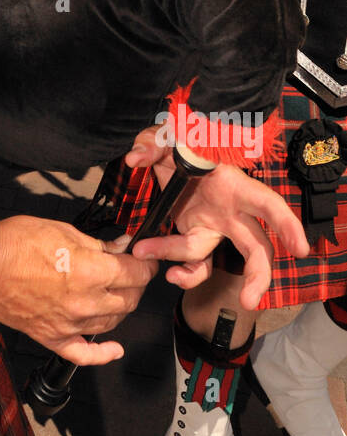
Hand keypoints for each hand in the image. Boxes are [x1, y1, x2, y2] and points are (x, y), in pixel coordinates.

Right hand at [0, 215, 156, 365]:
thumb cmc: (16, 243)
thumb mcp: (63, 231)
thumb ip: (97, 244)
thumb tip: (119, 248)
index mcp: (91, 272)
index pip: (135, 274)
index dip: (144, 265)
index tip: (144, 260)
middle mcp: (85, 303)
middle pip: (128, 300)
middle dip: (135, 285)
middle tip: (131, 273)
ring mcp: (69, 324)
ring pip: (112, 324)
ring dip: (120, 308)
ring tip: (118, 295)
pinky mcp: (52, 337)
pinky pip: (84, 354)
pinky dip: (103, 354)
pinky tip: (114, 349)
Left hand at [126, 128, 309, 308]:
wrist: (170, 151)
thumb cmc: (180, 141)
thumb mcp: (167, 135)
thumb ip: (153, 143)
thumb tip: (136, 158)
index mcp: (232, 184)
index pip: (266, 204)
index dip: (287, 225)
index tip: (300, 249)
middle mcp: (229, 210)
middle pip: (256, 247)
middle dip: (259, 275)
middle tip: (250, 300)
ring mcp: (213, 226)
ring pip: (213, 259)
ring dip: (191, 273)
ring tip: (170, 276)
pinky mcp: (195, 235)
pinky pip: (196, 263)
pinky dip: (184, 273)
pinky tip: (169, 274)